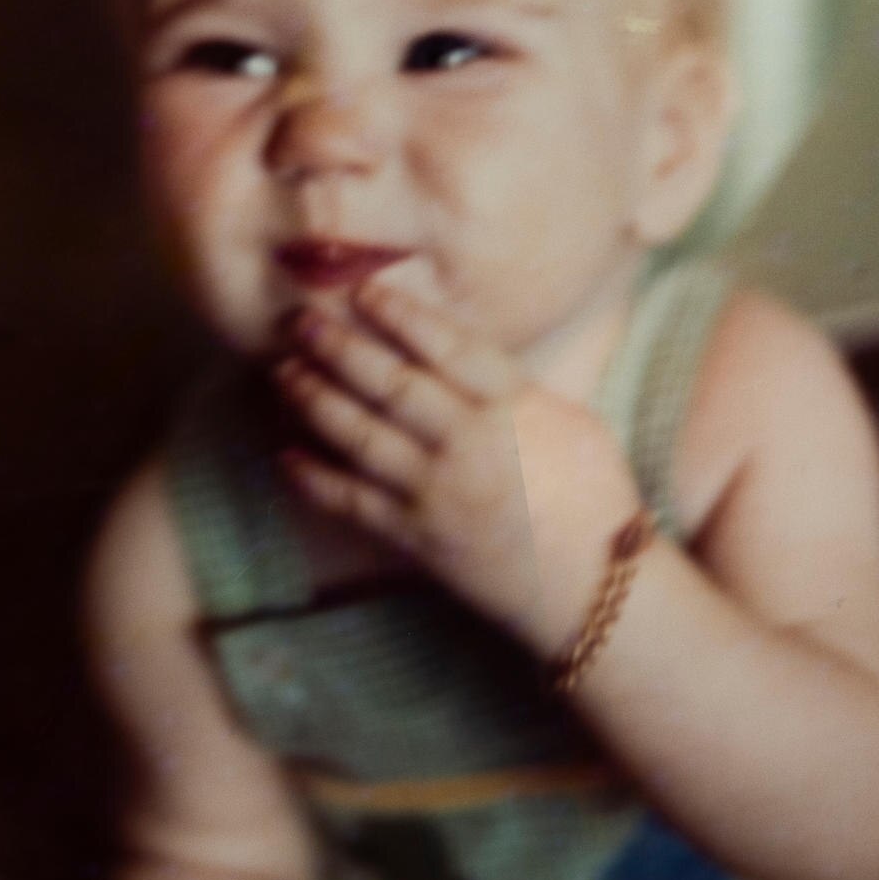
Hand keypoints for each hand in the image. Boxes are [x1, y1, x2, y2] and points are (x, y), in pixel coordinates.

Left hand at [270, 264, 638, 650]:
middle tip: (300, 321)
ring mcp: (438, 494)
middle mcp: (470, 446)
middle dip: (339, 348)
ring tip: (284, 372)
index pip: (448, 347)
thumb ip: (518, 390)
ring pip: (361, 437)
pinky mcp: (418, 538)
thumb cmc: (594, 501)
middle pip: (392, 385)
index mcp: (514, 409)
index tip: (362, 290)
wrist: (593, 589)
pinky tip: (286, 455)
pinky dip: (316, 478)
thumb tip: (467, 359)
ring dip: (315, 400)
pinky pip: (354, 503)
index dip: (400, 314)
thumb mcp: (575, 424)